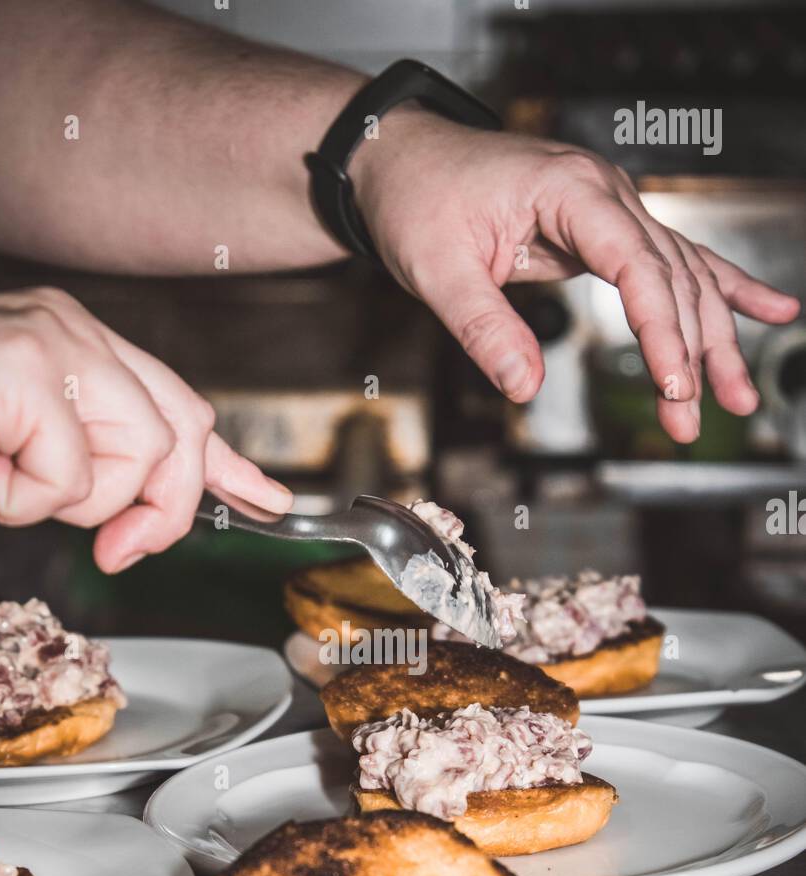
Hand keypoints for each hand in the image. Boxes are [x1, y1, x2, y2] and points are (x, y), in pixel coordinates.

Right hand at [0, 288, 291, 570]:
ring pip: (137, 457)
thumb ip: (76, 474)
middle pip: (182, 434)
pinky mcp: (24, 365)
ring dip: (65, 500)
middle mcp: (68, 328)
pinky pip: (68, 475)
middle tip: (117, 552)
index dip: (225, 463)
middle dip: (158, 510)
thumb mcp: (7, 459)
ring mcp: (50, 338)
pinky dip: (15, 499)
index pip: (175, 401)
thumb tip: (132, 527)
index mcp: (67, 342)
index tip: (269, 501)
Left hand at [353, 115, 800, 442]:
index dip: (661, 330)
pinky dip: (722, 288)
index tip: (674, 383)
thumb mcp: (437, 269)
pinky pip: (674, 259)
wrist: (402, 159)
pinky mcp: (604, 228)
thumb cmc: (418, 200)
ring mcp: (610, 208)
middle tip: (689, 420)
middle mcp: (604, 192)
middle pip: (671, 276)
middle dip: (690, 353)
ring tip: (737, 399)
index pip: (637, 266)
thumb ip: (484, 327)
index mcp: (570, 190)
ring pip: (682, 275)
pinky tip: (770, 311)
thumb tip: (524, 385)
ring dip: (713, 338)